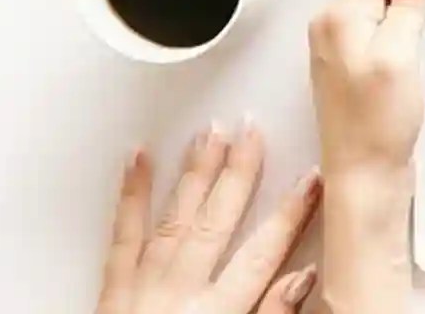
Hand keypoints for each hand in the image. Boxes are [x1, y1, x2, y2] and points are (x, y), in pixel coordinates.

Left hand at [96, 120, 319, 313]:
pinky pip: (123, 234)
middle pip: (216, 222)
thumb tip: (301, 280)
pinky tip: (140, 159)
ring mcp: (143, 287)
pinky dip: (132, 193)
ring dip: (196, 172)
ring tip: (212, 133)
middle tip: (254, 132)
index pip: (263, 254)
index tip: (312, 180)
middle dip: (239, 173)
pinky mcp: (112, 289)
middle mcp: (179, 293)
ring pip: (176, 218)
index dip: (291, 214)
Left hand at [308, 0, 424, 313]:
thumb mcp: (401, 55)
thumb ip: (407, 8)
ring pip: (380, 4)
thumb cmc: (376, 127)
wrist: (364, 179)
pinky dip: (401, 24)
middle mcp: (333, 29)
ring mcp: (340, 49)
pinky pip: (380, 27)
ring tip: (424, 27)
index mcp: (339, 18)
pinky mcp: (353, 68)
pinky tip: (415, 37)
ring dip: (406, 4)